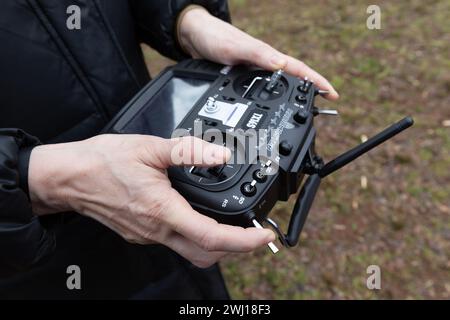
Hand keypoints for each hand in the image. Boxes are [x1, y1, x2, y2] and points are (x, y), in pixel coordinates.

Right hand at [28, 135, 274, 267]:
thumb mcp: (149, 147)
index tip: (261, 235)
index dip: (243, 241)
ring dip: (216, 244)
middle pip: (206, 254)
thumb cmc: (102, 162)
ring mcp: (148, 235)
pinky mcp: (141, 233)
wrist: (69, 177)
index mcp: (162, 210)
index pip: (212, 237)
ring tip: (233, 225)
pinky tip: (198, 215)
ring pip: (191, 251)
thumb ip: (189, 151)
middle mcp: (156, 229)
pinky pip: (175, 241)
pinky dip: (195, 234)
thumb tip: (220, 155)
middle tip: (252, 232)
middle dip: (235, 248)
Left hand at [179, 7, 338, 99]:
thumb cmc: (215, 37)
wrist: (193, 37)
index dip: (316, 82)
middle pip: (292, 82)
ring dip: (290, 101)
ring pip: (276, 90)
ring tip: (300, 116)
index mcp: (268, 57)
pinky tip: (267, 112)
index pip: (298, 70)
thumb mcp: (237, 47)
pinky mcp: (242, 80)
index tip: (332, 93)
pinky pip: (261, 93)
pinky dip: (268, 103)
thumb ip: (258, 55)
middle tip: (322, 110)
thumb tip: (283, 65)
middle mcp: (264, 65)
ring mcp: (254, 73)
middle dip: (309, 95)